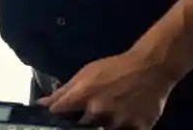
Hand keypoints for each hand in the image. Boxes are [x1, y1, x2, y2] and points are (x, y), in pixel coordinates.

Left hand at [36, 49, 177, 128]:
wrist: (151, 67)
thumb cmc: (114, 69)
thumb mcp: (86, 74)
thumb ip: (63, 92)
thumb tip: (41, 104)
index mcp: (83, 95)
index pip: (58, 114)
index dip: (56, 118)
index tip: (58, 118)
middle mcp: (99, 111)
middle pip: (81, 128)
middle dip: (82, 123)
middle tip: (92, 113)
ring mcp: (119, 122)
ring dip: (103, 127)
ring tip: (111, 112)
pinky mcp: (139, 128)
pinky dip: (123, 129)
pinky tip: (124, 120)